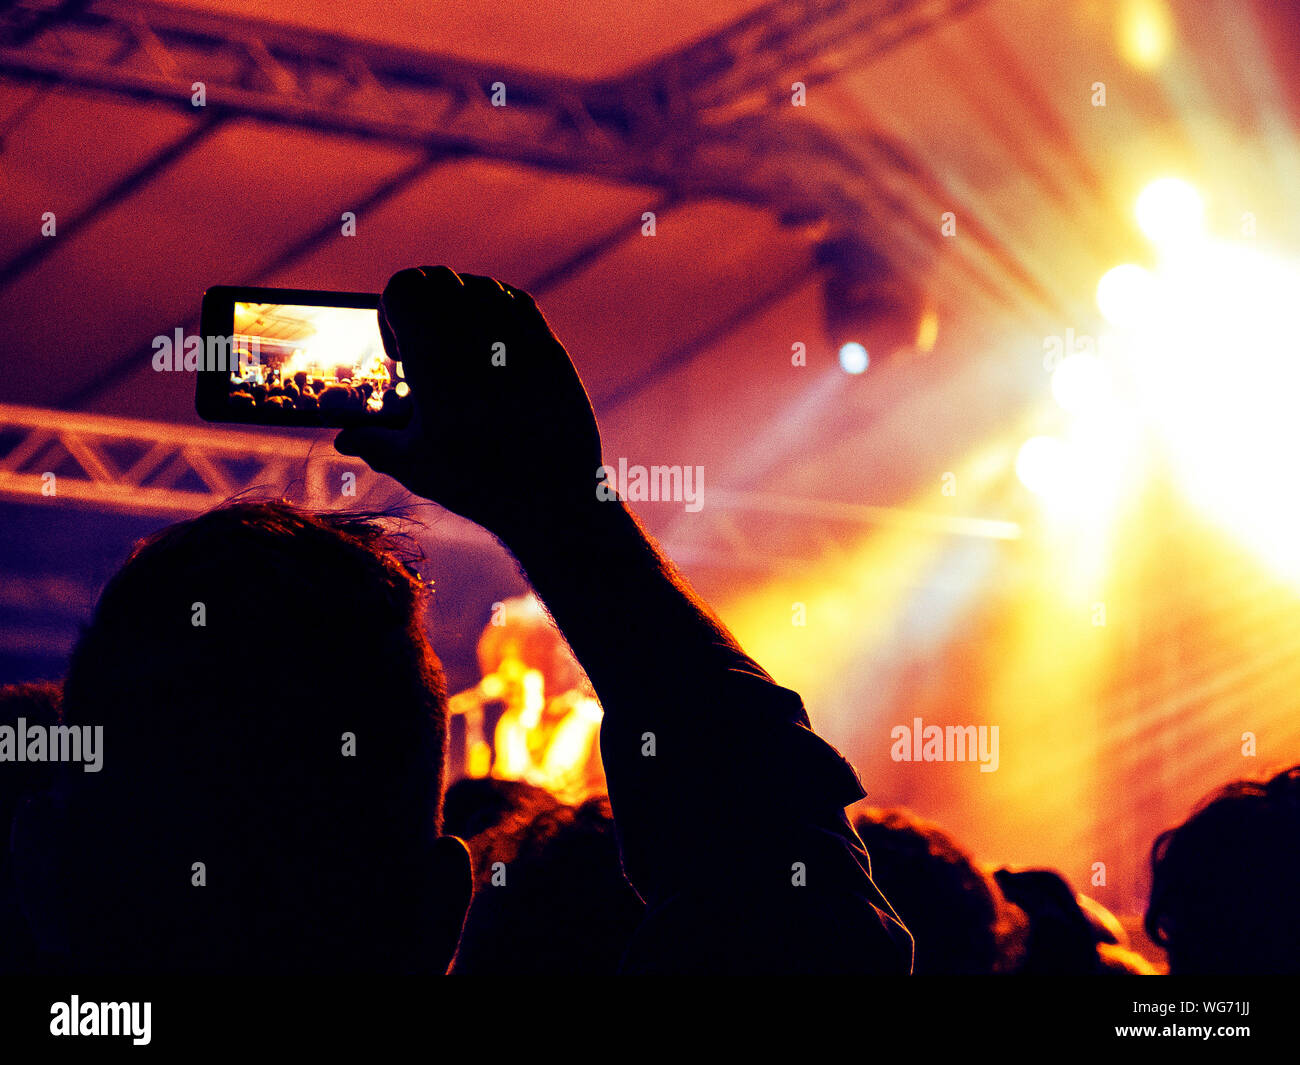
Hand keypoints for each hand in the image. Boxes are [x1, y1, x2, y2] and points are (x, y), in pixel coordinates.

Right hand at [336, 266, 602, 537]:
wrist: (555, 495)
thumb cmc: (479, 481)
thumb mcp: (415, 464)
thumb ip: (373, 443)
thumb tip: (344, 440)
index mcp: (437, 352)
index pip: (403, 286)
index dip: (391, 313)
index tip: (401, 356)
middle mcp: (477, 331)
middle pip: (436, 278)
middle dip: (422, 307)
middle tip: (426, 353)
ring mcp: (518, 332)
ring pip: (476, 285)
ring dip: (459, 307)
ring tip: (459, 354)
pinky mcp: (548, 343)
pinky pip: (513, 300)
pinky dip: (495, 312)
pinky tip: (492, 353)